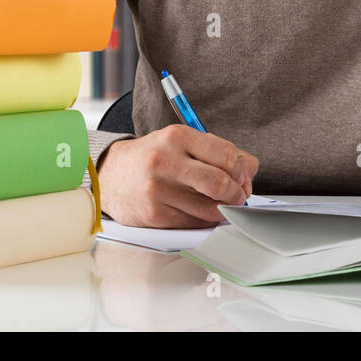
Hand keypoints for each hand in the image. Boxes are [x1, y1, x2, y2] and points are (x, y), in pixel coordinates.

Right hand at [98, 125, 258, 227]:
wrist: (111, 174)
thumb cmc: (154, 157)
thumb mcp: (182, 142)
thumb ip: (218, 151)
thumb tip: (250, 171)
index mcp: (177, 136)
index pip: (226, 155)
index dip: (242, 170)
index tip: (243, 177)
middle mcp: (166, 161)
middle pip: (220, 183)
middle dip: (238, 194)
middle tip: (239, 196)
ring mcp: (158, 190)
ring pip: (209, 209)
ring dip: (224, 210)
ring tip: (224, 205)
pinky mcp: (154, 215)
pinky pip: (194, 223)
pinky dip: (206, 221)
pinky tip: (203, 213)